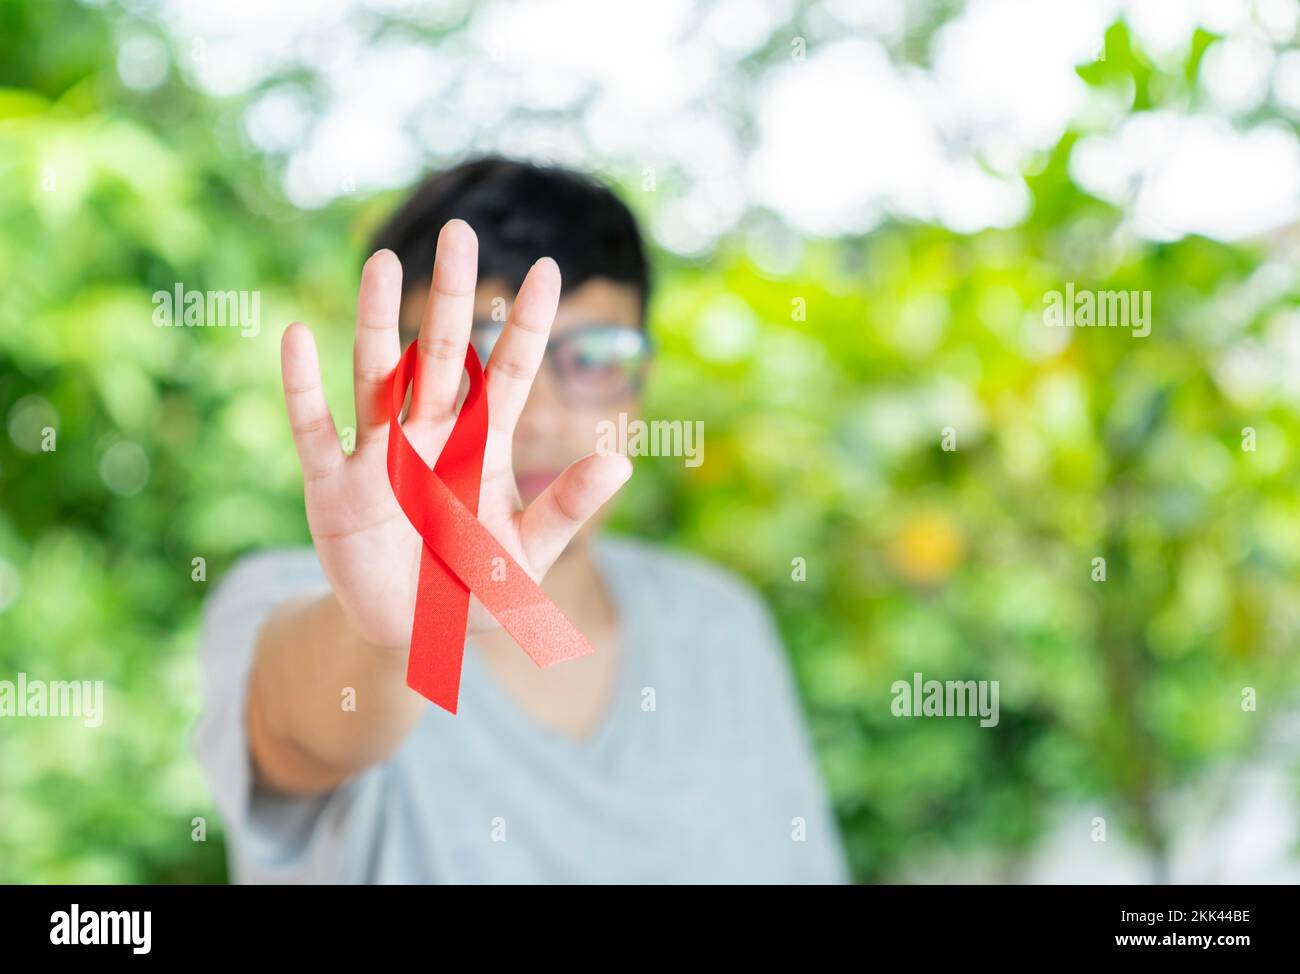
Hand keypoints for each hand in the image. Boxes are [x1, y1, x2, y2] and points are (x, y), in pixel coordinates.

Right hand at [279, 219, 632, 650]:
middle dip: (452, 296)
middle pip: (442, 353)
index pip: (508, 373)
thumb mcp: (530, 557)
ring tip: (380, 259)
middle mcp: (430, 436)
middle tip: (460, 231)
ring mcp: (379, 457)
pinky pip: (315, 431)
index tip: (549, 268)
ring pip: (378, 375)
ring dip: (376, 321)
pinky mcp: (334, 489)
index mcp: (481, 448)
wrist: (414, 634)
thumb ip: (567, 509)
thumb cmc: (476, 589)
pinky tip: (297, 338)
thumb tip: (621, 460)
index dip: (526, 325)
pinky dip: (304, 389)